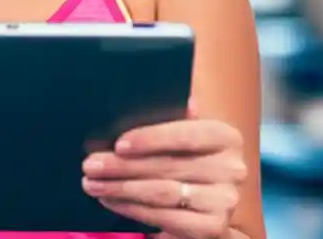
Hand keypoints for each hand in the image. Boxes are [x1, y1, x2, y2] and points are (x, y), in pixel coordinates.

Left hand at [81, 104, 246, 238]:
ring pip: (162, 192)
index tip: (118, 144)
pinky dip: (132, 209)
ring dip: (121, 188)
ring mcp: (224, 200)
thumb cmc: (188, 163)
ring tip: (92, 183)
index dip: (152, 139)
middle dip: (122, 166)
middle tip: (90, 165)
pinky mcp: (211, 227)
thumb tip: (163, 96)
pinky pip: (164, 217)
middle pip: (168, 165)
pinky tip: (111, 201)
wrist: (209, 207)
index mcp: (226, 137)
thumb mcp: (185, 139)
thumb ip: (174, 119)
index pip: (187, 134)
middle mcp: (232, 168)